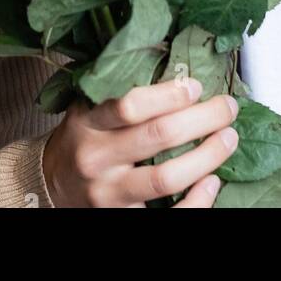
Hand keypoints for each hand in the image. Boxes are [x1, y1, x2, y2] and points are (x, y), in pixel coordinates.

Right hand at [41, 76, 239, 207]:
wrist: (51, 188)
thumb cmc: (82, 139)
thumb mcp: (88, 108)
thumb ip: (119, 88)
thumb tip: (174, 61)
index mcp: (89, 123)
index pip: (130, 105)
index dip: (169, 95)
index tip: (195, 85)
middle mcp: (97, 158)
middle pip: (157, 137)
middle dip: (202, 119)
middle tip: (228, 107)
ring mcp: (109, 193)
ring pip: (165, 178)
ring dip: (207, 156)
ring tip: (229, 139)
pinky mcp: (122, 218)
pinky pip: (169, 216)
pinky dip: (197, 201)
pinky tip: (213, 181)